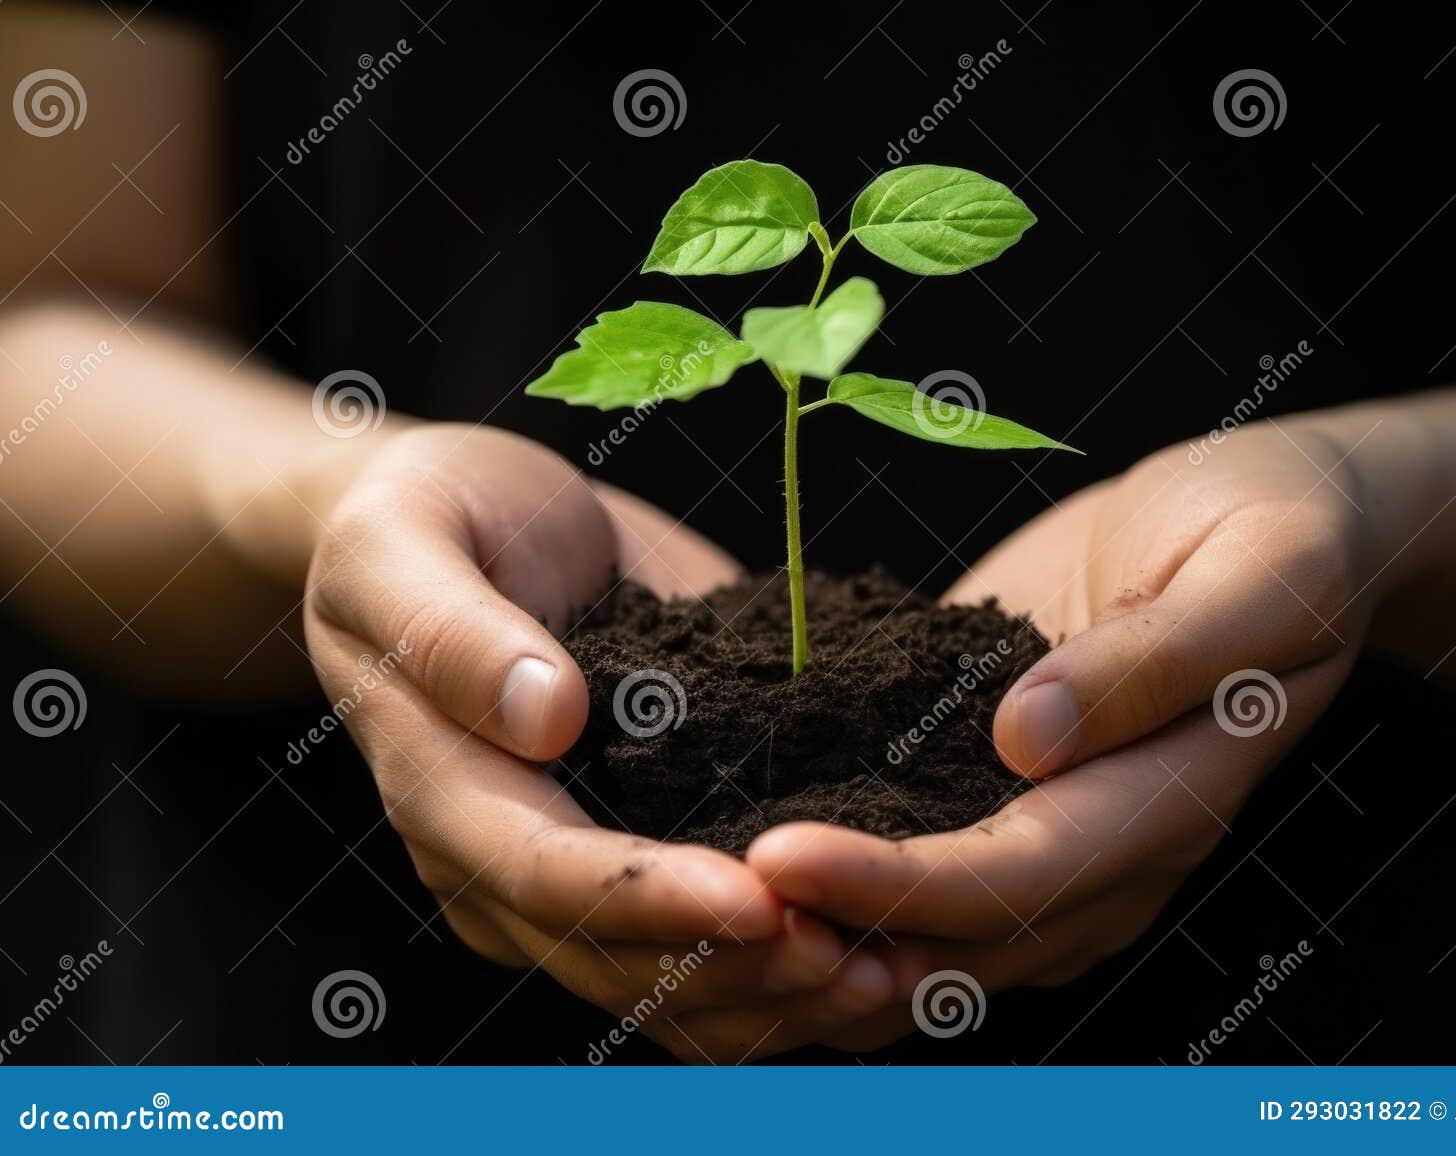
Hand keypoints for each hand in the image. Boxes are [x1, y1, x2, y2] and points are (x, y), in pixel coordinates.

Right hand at [303, 423, 893, 1060]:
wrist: (477, 521)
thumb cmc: (430, 516)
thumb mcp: (403, 542)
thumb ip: (454, 631)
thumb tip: (545, 716)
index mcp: (443, 790)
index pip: (542, 875)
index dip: (648, 900)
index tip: (757, 900)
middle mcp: (504, 861)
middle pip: (615, 958)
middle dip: (737, 970)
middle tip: (859, 958)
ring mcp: (578, 870)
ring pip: (669, 985)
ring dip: (777, 994)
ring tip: (890, 972)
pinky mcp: (647, 850)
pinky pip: (707, 948)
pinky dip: (789, 967)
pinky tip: (882, 952)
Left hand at [746, 421, 1374, 1048]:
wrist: (1270, 525)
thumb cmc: (1276, 532)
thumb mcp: (1252, 575)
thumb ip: (1152, 660)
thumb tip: (1029, 738)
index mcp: (1168, 802)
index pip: (1019, 880)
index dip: (899, 884)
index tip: (779, 856)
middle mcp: (1105, 850)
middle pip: (957, 937)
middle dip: (829, 930)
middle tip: (698, 900)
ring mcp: (1050, 832)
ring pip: (927, 932)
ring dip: (819, 935)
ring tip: (697, 905)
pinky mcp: (999, 792)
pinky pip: (915, 859)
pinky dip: (835, 878)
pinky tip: (735, 850)